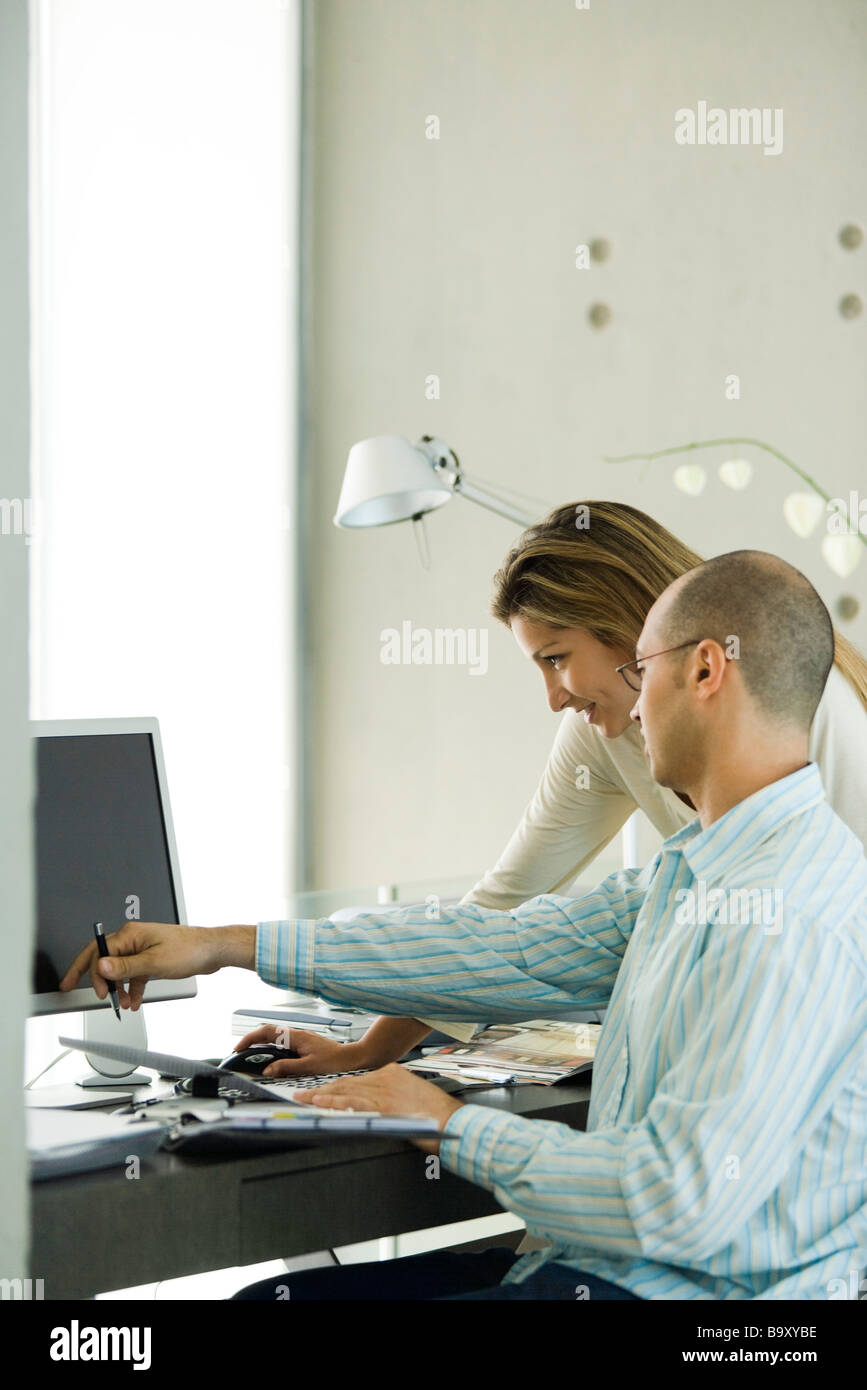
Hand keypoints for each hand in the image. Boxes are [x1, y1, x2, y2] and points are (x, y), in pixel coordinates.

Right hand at [59, 922, 226, 1011]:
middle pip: (104, 958)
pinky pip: (134, 974)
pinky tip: (135, 1001)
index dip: (93, 973)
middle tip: (88, 993)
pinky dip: (133, 988)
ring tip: (123, 1003)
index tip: (98, 991)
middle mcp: (134, 939)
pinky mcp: (151, 957)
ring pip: (120, 969)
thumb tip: (101, 966)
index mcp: (130, 934)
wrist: (212, 950)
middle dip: (97, 978)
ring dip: (119, 988)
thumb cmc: (189, 949)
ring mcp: (142, 948)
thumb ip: (125, 966)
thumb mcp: (154, 962)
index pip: (100, 952)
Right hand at [234, 1024, 366, 1076]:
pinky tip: (269, 1061)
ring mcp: (299, 1039)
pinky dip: (271, 1050)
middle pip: (268, 1033)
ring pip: (275, 1038)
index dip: (250, 1038)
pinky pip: (282, 1044)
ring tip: (250, 1058)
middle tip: (239, 1054)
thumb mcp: (309, 1067)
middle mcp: (296, 1035)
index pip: (267, 1032)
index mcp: (296, 1036)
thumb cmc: (335, 1061)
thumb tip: (267, 1070)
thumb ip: (286, 1067)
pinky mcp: (303, 1045)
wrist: (353, 1058)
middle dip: (252, 1041)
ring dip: (261, 1046)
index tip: (238, 1048)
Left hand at [295, 1063, 463, 1153]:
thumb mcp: (413, 1096)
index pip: (358, 1078)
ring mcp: (383, 1090)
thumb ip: (394, 1096)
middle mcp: (385, 1077)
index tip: (323, 1090)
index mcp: (393, 1073)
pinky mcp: (382, 1104)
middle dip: (324, 1088)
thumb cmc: (437, 1114)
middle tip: (304, 1094)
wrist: (453, 1119)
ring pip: (345, 1089)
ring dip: (321, 1095)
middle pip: (347, 1081)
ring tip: (303, 1099)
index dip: (337, 1085)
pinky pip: (351, 1102)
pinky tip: (318, 1103)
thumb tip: (380, 1106)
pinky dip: (332, 1101)